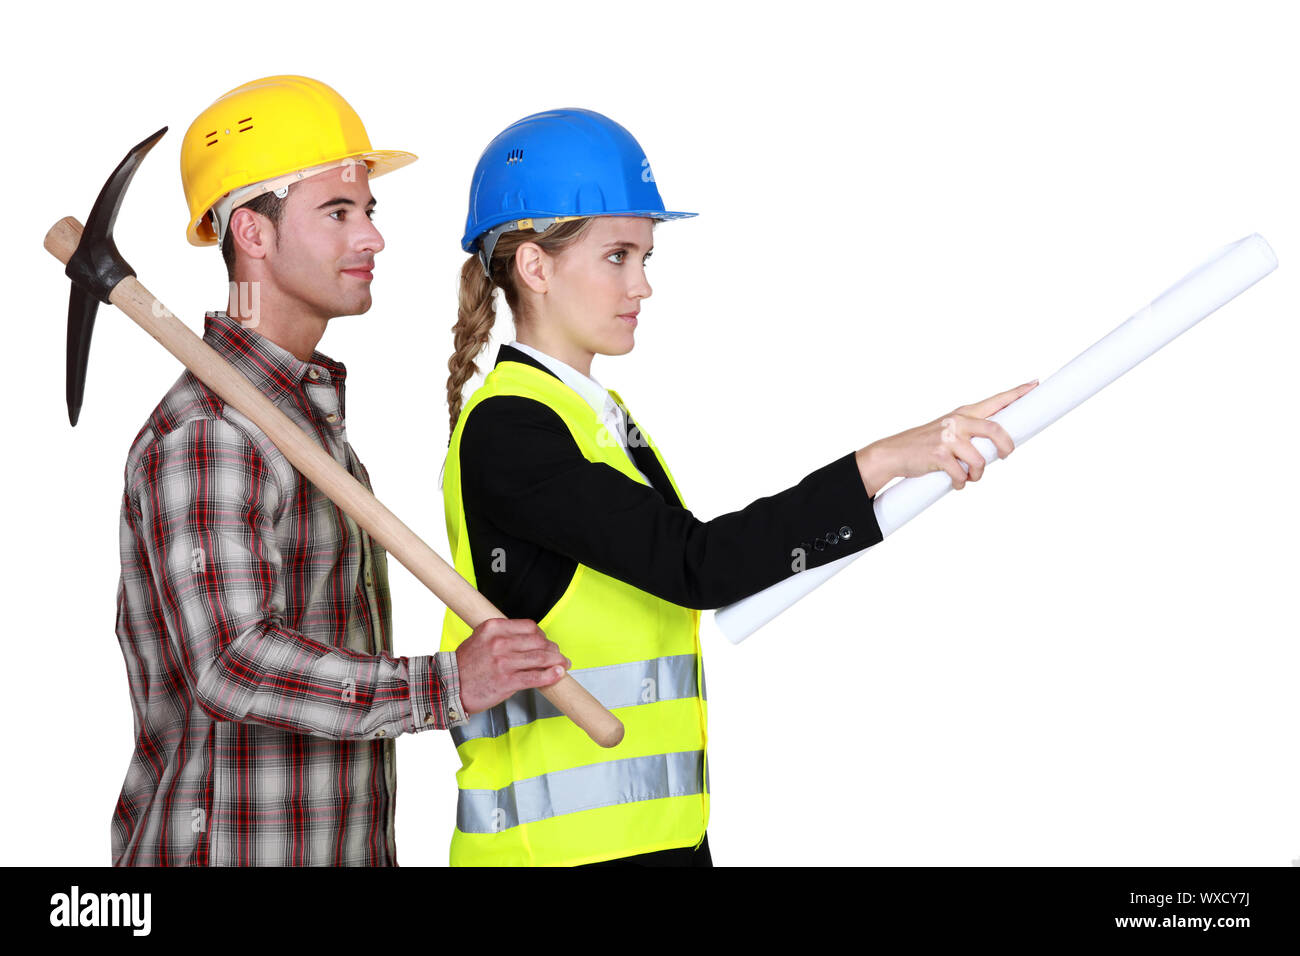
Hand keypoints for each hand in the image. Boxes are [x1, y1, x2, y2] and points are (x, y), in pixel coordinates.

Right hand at [456, 618, 570, 715]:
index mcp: (493, 628)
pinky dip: (551, 675)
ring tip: (563, 664)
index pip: (529, 626)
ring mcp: (504, 662)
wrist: (449, 686)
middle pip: (538, 641)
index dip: (541, 634)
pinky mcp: (507, 681)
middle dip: (552, 648)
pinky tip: (558, 674)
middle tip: (558, 654)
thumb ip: (501, 635)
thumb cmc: (464, 665)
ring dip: (557, 661)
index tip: (545, 641)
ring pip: (541, 658)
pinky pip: (536, 677)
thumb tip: (526, 638)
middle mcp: (500, 642)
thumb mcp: (479, 638)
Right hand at [856, 380, 1038, 495]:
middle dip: (1007, 446)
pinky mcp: (939, 456)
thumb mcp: (947, 430)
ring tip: (969, 476)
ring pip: (980, 460)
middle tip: (1007, 455)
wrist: (893, 453)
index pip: (994, 401)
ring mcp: (948, 438)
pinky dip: (961, 483)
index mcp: (962, 414)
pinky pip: (961, 475)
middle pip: (996, 430)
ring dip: (978, 474)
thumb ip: (970, 432)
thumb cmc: (923, 444)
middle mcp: (957, 422)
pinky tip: (955, 482)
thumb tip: (996, 446)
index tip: (1034, 385)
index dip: (1016, 394)